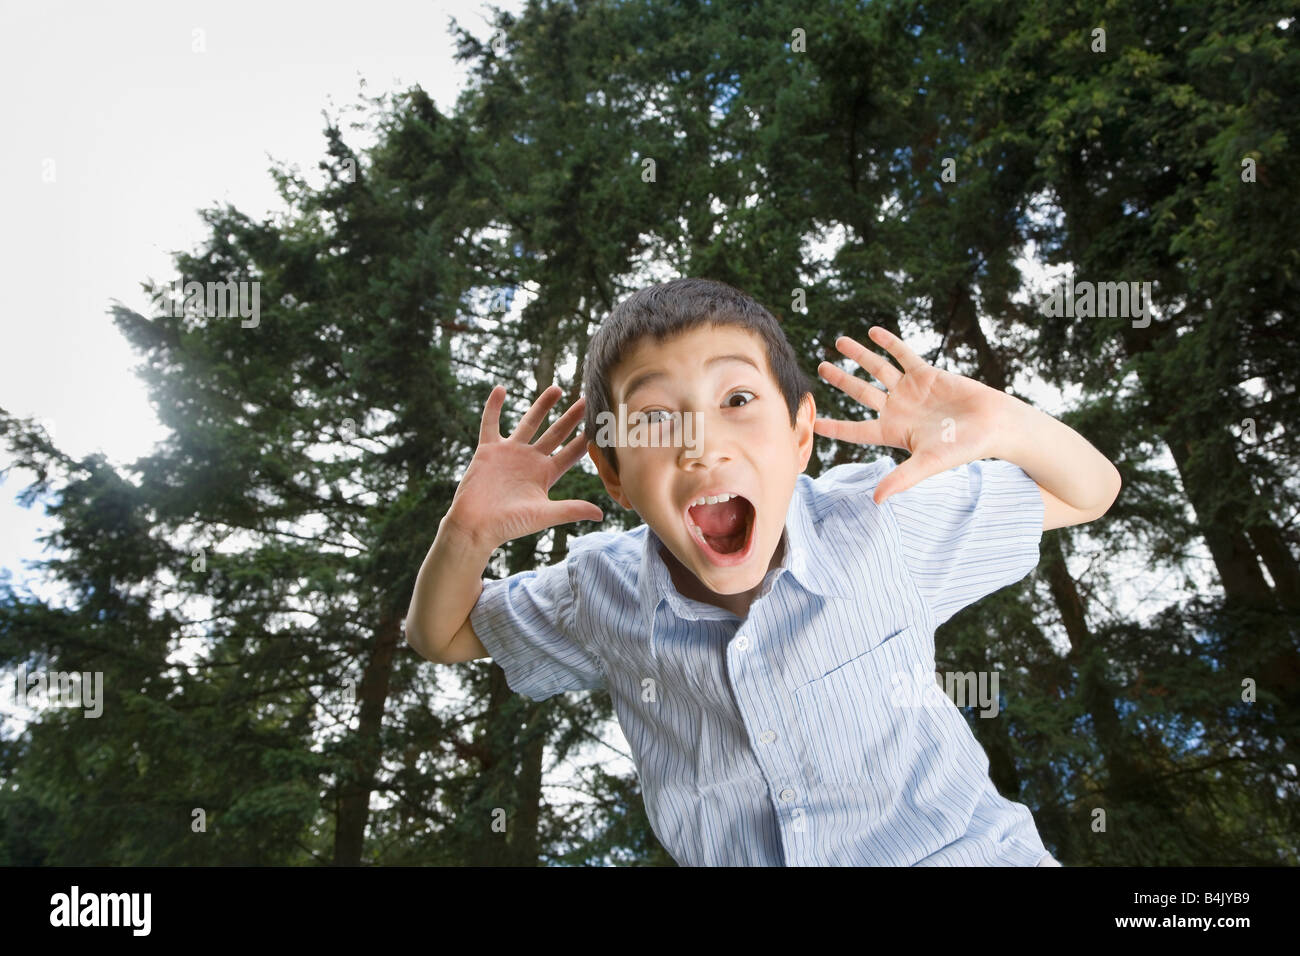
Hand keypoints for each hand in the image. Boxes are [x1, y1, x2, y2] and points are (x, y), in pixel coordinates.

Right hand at [445, 384, 603, 548]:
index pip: (571, 453)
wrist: (476, 526)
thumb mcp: (544, 514)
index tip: (601, 425)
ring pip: (529, 423)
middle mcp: (530, 461)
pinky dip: (494, 406)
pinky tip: (500, 389)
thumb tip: (601, 514)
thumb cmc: (510, 525)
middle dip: (570, 418)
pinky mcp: (488, 450)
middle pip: (555, 433)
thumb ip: (571, 509)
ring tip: (556, 388)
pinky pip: (490, 423)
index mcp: (546, 475)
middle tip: (585, 400)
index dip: (585, 440)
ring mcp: (510, 453)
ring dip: (542, 405)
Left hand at [813, 326, 1010, 503]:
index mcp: (893, 432)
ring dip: (859, 355)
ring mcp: (910, 390)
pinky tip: (872, 331)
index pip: (856, 430)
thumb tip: (876, 500)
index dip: (836, 426)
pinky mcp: (926, 373)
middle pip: (860, 393)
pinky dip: (888, 343)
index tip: (814, 422)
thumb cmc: (963, 448)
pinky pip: (903, 354)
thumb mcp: (929, 464)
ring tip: (839, 341)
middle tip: (820, 368)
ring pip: (878, 369)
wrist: (994, 425)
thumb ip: (902, 478)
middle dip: (841, 380)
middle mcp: (897, 409)